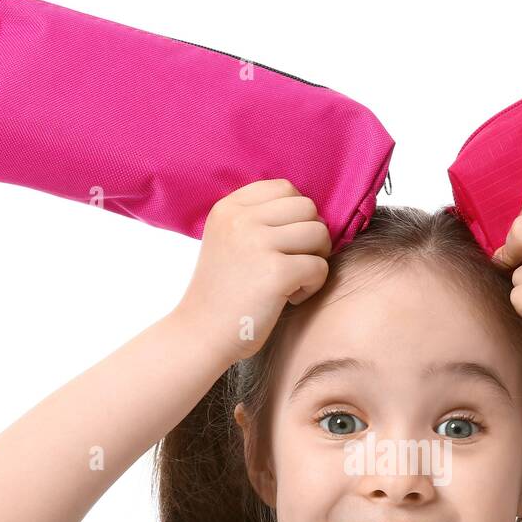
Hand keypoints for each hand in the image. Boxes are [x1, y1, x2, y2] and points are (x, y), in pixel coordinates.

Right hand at [176, 178, 332, 363]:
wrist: (201, 334)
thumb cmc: (223, 292)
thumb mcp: (228, 240)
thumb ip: (259, 219)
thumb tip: (312, 212)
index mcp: (229, 208)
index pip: (285, 188)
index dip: (296, 215)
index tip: (284, 244)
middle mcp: (242, 219)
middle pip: (307, 207)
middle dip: (311, 237)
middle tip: (294, 263)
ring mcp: (258, 244)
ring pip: (319, 233)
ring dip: (315, 259)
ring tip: (293, 281)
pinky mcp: (276, 272)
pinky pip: (320, 266)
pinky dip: (313, 285)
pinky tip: (290, 297)